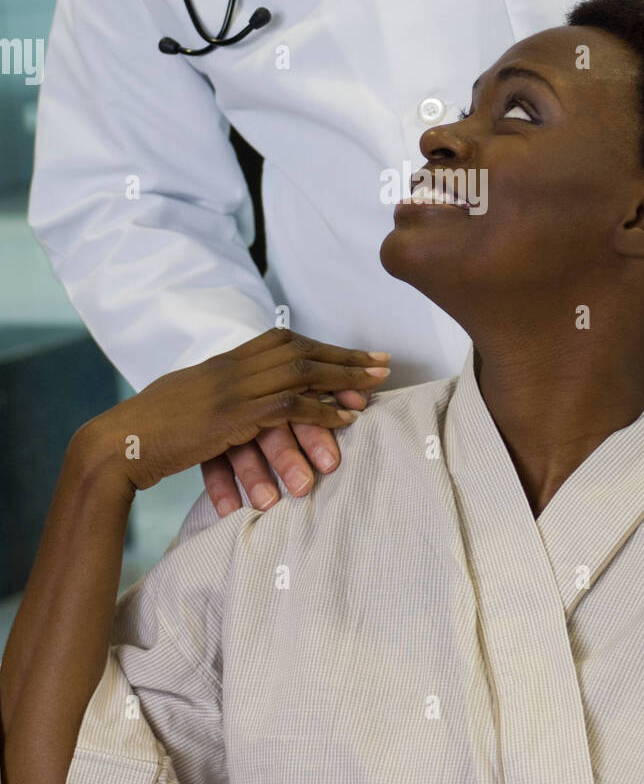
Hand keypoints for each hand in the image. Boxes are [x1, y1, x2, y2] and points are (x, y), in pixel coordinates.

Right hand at [73, 329, 390, 495]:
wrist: (120, 441)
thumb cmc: (150, 429)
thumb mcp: (190, 401)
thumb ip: (219, 395)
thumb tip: (241, 403)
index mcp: (223, 360)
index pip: (283, 342)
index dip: (322, 347)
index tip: (355, 354)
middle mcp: (232, 366)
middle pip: (300, 350)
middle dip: (344, 356)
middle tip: (383, 362)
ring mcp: (232, 388)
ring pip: (301, 371)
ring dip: (343, 377)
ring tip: (376, 385)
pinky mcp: (233, 414)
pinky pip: (288, 405)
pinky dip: (322, 409)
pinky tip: (346, 417)